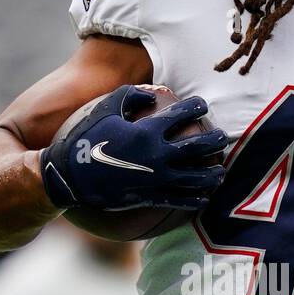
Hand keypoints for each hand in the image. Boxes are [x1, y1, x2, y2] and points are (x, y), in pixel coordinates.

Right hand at [40, 84, 228, 212]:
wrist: (71, 176)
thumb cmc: (86, 139)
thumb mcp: (105, 108)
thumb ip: (130, 95)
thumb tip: (153, 94)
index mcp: (148, 132)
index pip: (182, 115)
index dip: (196, 107)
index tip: (202, 106)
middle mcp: (157, 156)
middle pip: (198, 147)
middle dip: (215, 141)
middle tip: (222, 137)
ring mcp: (156, 179)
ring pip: (196, 178)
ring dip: (213, 174)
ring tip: (221, 172)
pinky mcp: (150, 197)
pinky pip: (180, 200)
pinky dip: (195, 200)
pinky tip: (205, 199)